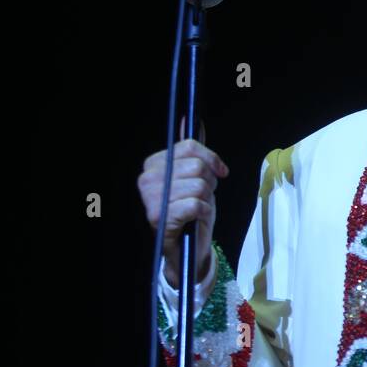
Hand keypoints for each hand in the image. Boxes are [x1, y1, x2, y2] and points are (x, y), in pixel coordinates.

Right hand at [137, 118, 229, 288]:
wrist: (188, 245)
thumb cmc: (193, 209)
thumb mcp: (196, 176)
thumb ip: (193, 151)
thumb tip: (193, 120)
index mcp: (153, 165)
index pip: (189, 147)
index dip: (211, 159)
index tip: (219, 171)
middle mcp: (147, 180)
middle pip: (196, 166)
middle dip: (209, 182)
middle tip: (204, 195)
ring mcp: (151, 200)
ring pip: (198, 186)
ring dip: (206, 199)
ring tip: (198, 207)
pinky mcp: (159, 218)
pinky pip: (195, 204)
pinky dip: (203, 212)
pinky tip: (196, 218)